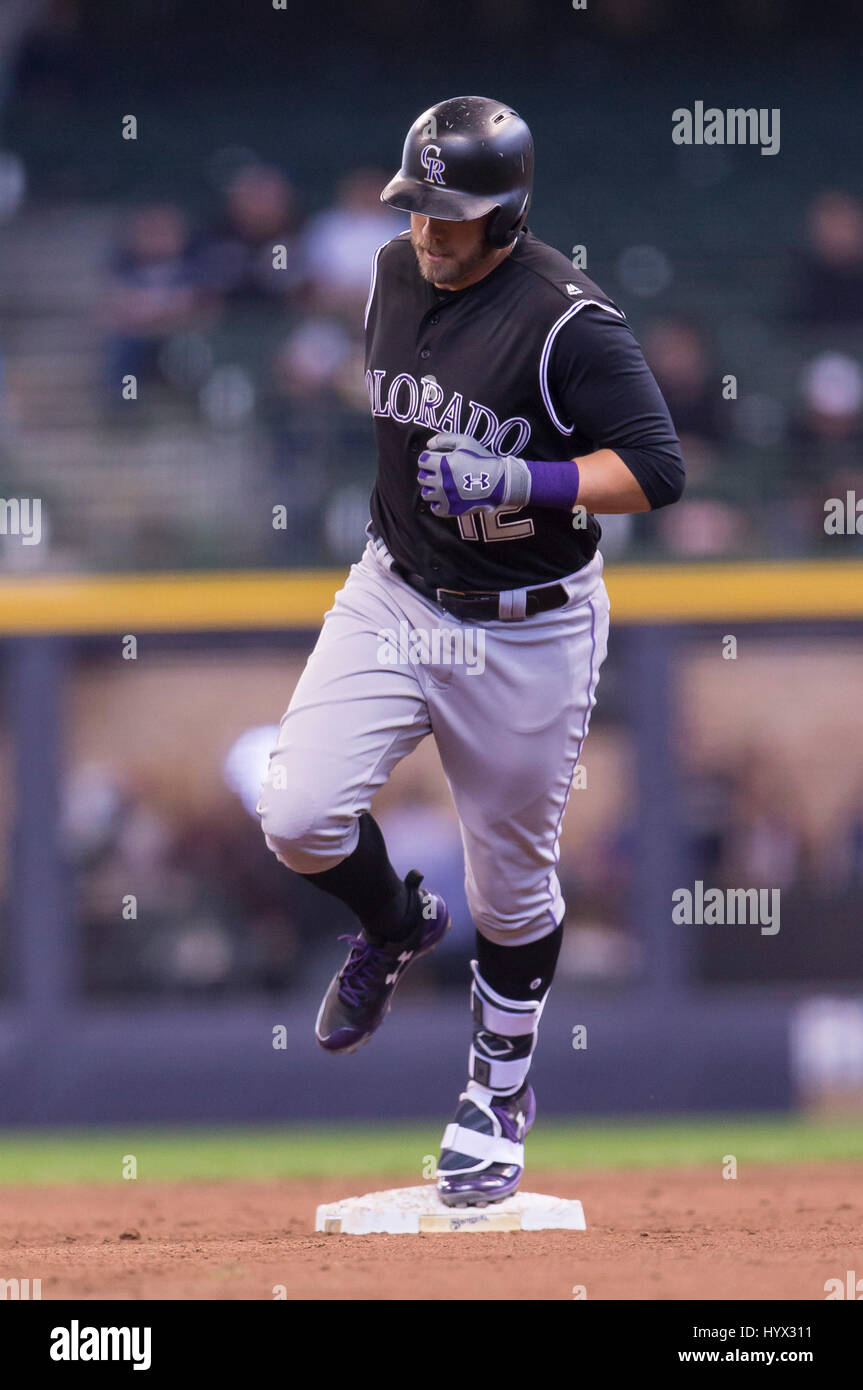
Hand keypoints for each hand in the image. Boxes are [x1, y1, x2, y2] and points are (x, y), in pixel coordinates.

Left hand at [417, 432, 531, 516]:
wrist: (499, 482)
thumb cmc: (483, 459)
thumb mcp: (466, 441)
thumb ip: (445, 439)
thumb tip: (428, 444)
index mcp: (443, 464)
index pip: (422, 461)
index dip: (427, 458)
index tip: (435, 459)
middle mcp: (441, 482)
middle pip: (422, 478)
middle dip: (427, 473)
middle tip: (437, 472)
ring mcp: (445, 498)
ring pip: (426, 494)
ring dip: (431, 489)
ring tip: (440, 485)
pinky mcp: (451, 509)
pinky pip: (435, 509)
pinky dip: (437, 504)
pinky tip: (445, 497)